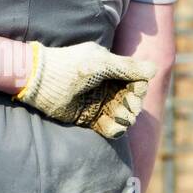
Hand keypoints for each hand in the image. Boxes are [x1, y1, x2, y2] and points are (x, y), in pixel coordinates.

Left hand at [13, 41, 156, 138]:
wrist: (38, 82)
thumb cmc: (69, 67)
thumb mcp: (100, 63)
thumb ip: (127, 66)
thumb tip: (155, 69)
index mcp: (109, 67)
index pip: (136, 81)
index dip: (139, 89)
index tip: (135, 94)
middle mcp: (106, 85)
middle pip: (132, 100)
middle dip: (133, 106)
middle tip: (127, 108)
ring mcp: (97, 102)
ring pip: (122, 115)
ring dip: (124, 119)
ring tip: (119, 118)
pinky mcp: (88, 118)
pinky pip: (109, 127)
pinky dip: (113, 129)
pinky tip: (109, 127)